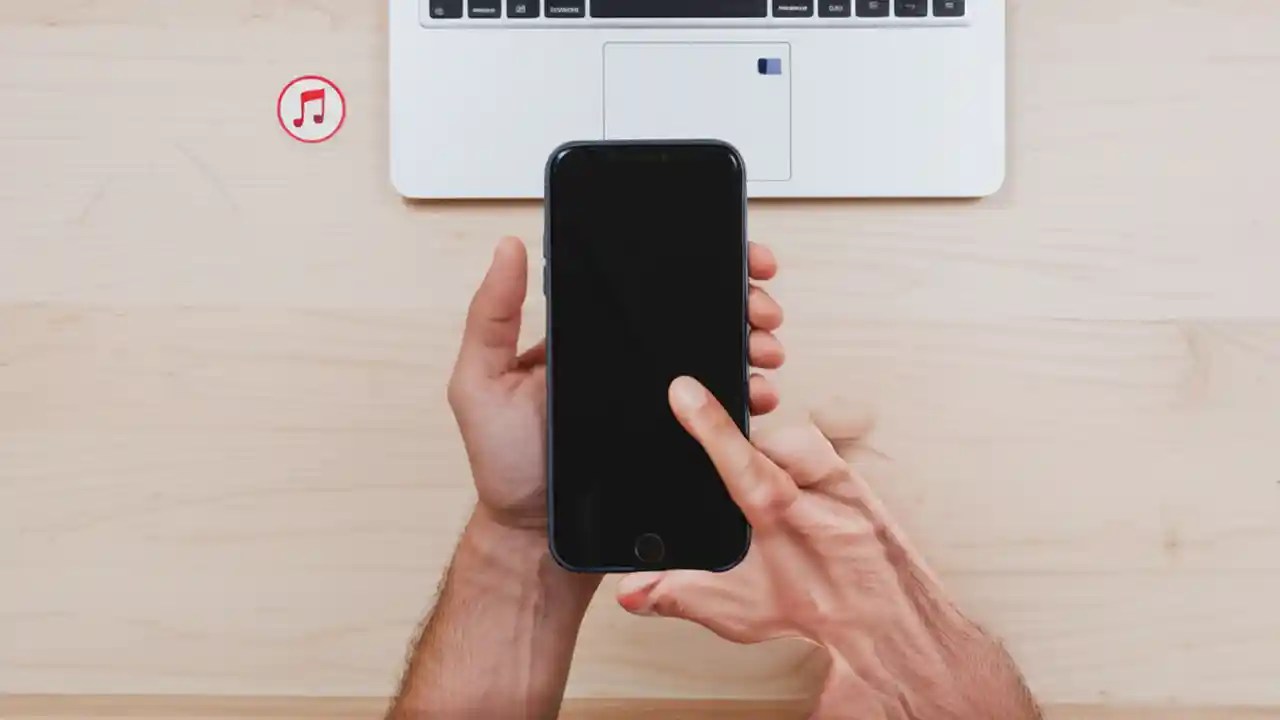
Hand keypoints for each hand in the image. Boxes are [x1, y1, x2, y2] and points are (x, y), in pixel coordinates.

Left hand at [447, 236, 786, 533]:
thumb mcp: (480, 381)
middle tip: (759, 306)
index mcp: (593, 337)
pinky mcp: (676, 438)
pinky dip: (746, 396)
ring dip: (751, 342)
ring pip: (716, 356)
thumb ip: (491, 316)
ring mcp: (657, 401)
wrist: (536, 536)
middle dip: (740, 300)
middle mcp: (630, 362)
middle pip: (695, 315)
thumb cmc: (505, 461)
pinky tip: (756, 392)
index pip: (647, 286)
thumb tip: (508, 245)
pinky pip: (718, 411)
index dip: (694, 264)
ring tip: (763, 347)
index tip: (734, 257)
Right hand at [615, 378, 1040, 719]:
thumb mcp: (741, 611)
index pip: (738, 456)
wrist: (892, 625)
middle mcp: (819, 487)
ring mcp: (842, 477)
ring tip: (775, 503)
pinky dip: (799, 464)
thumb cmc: (825, 614)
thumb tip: (633, 592)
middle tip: (744, 500)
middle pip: (767, 440)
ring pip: (795, 441)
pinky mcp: (856, 477)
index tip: (683, 389)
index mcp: (782, 516)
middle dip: (744, 454)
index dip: (708, 422)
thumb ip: (679, 595)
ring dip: (775, 460)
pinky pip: (820, 451)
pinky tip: (798, 496)